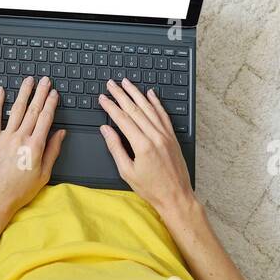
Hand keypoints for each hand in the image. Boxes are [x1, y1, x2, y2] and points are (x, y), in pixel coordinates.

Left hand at [0, 76, 65, 221]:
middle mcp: (20, 138)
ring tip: (29, 80)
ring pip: (16, 110)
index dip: (51, 104)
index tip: (54, 93)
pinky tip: (0, 92)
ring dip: (24, 93)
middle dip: (40, 93)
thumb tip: (60, 134)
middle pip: (33, 110)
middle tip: (45, 80)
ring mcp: (5, 138)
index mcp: (35, 146)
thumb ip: (53, 151)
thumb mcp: (44, 174)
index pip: (46, 119)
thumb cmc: (20, 191)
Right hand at [98, 78, 197, 219]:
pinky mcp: (172, 137)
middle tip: (111, 84)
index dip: (111, 106)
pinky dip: (156, 102)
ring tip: (127, 83)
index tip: (103, 97)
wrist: (176, 197)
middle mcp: (155, 136)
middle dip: (121, 94)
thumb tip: (106, 130)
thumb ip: (115, 148)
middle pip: (135, 109)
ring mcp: (166, 135)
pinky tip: (151, 93)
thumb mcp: (127, 172)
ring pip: (149, 108)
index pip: (123, 119)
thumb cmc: (151, 189)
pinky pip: (163, 115)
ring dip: (137, 93)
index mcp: (142, 145)